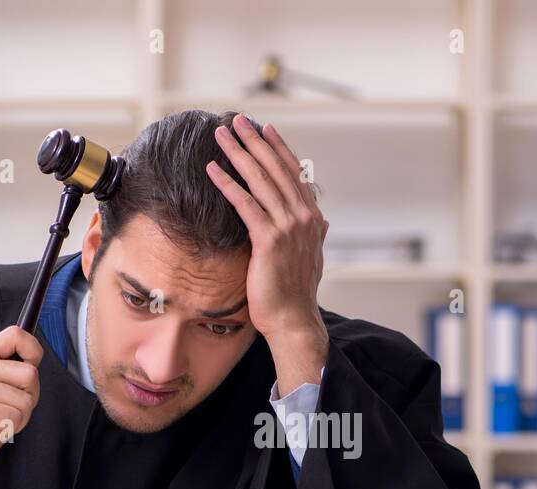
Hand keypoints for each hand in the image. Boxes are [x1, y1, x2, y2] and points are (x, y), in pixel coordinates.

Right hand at [0, 326, 41, 488]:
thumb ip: (9, 377)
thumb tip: (34, 360)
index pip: (16, 334)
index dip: (33, 351)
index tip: (26, 376)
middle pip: (31, 374)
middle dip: (28, 401)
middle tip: (3, 413)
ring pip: (26, 400)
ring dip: (17, 420)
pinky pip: (15, 417)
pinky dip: (8, 431)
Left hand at [207, 115, 329, 392]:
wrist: (294, 319)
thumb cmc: (297, 292)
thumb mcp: (313, 257)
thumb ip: (316, 235)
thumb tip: (323, 221)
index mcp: (313, 218)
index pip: (294, 173)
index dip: (278, 148)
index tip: (264, 129)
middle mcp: (304, 217)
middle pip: (275, 169)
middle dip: (254, 141)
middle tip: (236, 120)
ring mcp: (288, 228)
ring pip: (260, 180)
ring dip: (238, 154)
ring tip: (221, 134)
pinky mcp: (269, 241)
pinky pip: (245, 204)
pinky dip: (228, 184)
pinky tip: (213, 170)